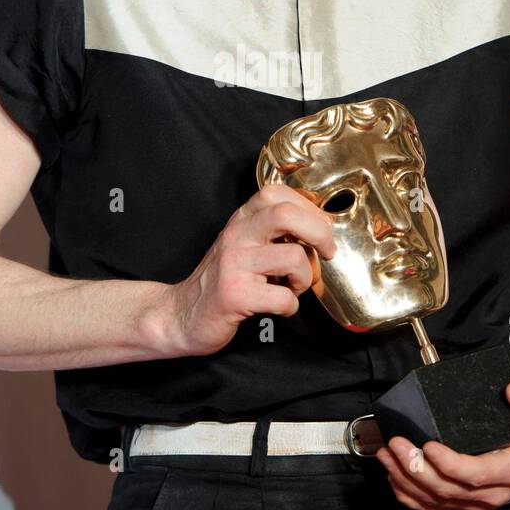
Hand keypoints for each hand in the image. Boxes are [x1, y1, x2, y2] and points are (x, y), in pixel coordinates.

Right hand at [161, 184, 335, 357]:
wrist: (183, 315)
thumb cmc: (222, 281)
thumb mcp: (244, 246)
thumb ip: (272, 233)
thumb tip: (319, 230)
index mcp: (241, 220)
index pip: (278, 193)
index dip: (309, 209)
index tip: (320, 230)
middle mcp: (236, 236)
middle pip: (286, 214)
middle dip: (320, 233)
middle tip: (326, 253)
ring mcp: (233, 264)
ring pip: (293, 257)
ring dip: (305, 278)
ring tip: (293, 287)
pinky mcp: (234, 295)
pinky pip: (283, 297)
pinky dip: (291, 306)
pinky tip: (280, 307)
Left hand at [375, 381, 509, 509]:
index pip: (477, 474)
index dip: (450, 464)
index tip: (428, 445)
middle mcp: (495, 492)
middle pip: (449, 489)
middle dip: (417, 468)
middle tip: (397, 444)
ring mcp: (477, 501)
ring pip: (436, 500)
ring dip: (406, 480)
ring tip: (386, 454)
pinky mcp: (464, 502)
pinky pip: (432, 507)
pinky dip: (408, 494)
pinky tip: (392, 475)